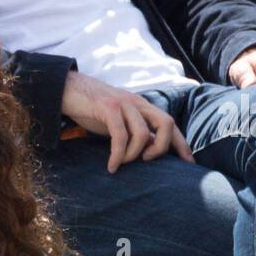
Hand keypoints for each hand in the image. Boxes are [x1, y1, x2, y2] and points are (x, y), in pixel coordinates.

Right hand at [60, 70, 191, 172]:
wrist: (67, 89)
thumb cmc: (92, 109)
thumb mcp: (118, 121)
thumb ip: (134, 131)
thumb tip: (149, 150)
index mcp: (142, 106)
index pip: (169, 124)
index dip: (181, 144)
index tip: (188, 163)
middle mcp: (137, 103)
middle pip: (166, 123)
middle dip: (163, 147)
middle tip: (147, 162)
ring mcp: (123, 104)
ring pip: (142, 133)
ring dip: (133, 155)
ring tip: (120, 164)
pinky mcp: (107, 108)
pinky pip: (120, 135)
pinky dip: (117, 154)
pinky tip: (111, 166)